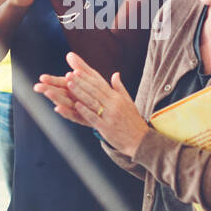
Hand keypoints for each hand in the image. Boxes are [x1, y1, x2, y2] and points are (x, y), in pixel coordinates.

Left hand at [34, 52, 148, 156]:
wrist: (141, 140)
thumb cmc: (133, 121)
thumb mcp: (128, 102)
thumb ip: (119, 88)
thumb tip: (115, 74)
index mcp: (117, 98)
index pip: (100, 85)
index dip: (87, 78)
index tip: (77, 71)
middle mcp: (114, 105)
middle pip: (94, 91)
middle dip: (80, 82)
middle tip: (69, 75)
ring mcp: (110, 116)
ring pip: (92, 102)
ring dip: (80, 93)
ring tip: (69, 85)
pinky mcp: (106, 128)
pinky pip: (94, 117)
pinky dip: (85, 111)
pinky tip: (76, 105)